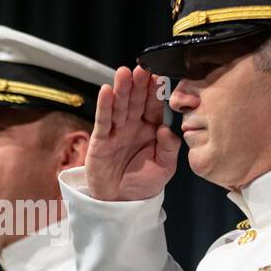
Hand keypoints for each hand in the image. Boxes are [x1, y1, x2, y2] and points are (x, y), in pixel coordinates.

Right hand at [85, 66, 180, 201]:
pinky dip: (104, 106)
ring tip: (123, 73)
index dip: (156, 91)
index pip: (155, 106)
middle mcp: (134, 125)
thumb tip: (166, 129)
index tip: (160, 75)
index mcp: (152, 128)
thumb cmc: (144, 183)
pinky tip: (106, 91)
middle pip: (136, 101)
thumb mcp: (164, 168)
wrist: (122, 202)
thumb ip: (169, 149)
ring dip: (121, 89)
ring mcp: (117, 131)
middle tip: (141, 68)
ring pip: (119, 106)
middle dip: (138, 85)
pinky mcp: (101, 139)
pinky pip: (103, 120)